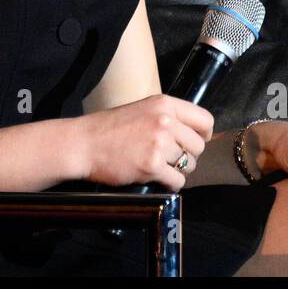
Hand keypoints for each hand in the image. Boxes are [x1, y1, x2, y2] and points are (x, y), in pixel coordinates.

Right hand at [80, 94, 213, 190]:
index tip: (193, 143)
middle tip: (169, 159)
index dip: (203, 135)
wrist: (83, 144)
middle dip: (187, 156)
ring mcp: (159, 143)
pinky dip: (169, 184)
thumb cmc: (108, 129)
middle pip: (198, 146)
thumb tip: (192, 133)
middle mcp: (165, 120)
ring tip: (158, 167)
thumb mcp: (141, 110)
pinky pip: (177, 182)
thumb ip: (166, 117)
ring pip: (188, 165)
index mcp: (164, 104)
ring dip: (176, 170)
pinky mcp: (152, 165)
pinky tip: (155, 178)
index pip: (205, 120)